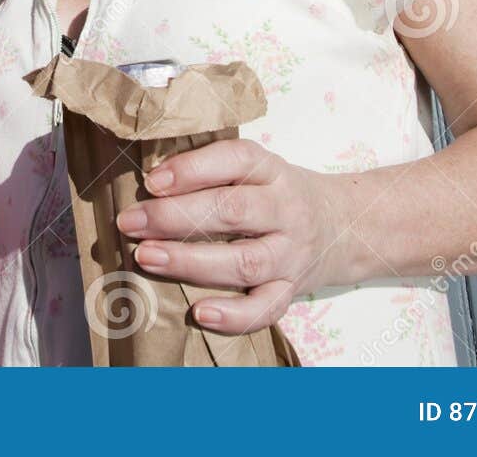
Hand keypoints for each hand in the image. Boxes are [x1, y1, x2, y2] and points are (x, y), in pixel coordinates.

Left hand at [115, 137, 350, 334]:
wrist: (346, 226)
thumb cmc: (278, 194)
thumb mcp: (257, 169)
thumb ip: (212, 171)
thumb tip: (150, 184)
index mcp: (272, 171)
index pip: (235, 160)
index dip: (192, 170)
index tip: (152, 181)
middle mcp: (286, 210)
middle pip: (233, 211)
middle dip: (176, 216)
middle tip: (131, 222)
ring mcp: (291, 253)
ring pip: (244, 261)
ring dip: (191, 261)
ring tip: (147, 258)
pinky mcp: (293, 290)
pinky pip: (266, 308)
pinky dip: (233, 315)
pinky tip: (200, 313)